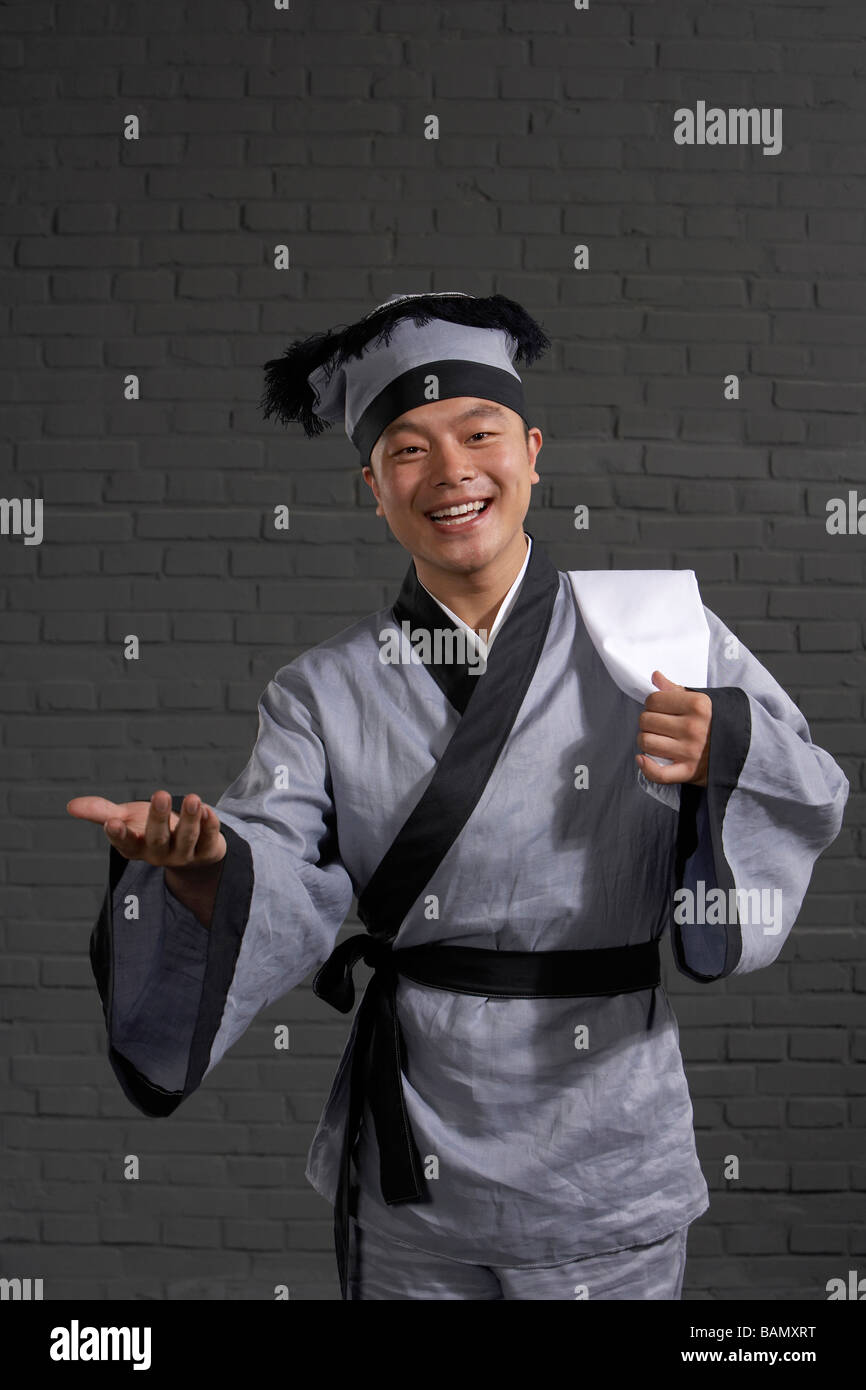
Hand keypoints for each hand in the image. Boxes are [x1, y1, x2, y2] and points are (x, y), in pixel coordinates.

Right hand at [66, 789, 226, 869]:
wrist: (188, 847)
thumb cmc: (150, 828)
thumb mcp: (126, 818)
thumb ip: (101, 812)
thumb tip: (71, 806)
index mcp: (136, 847)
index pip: (124, 844)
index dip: (118, 835)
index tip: (112, 822)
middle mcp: (159, 854)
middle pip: (157, 840)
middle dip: (159, 819)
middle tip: (160, 794)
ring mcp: (184, 856)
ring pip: (186, 839)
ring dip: (190, 819)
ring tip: (193, 798)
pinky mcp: (207, 851)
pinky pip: (208, 839)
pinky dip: (209, 825)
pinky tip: (207, 809)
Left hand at [636, 671, 711, 785]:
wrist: (739, 751)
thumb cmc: (714, 724)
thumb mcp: (700, 701)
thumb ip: (675, 690)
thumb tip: (655, 676)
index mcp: (698, 706)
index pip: (653, 700)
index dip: (652, 704)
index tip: (660, 709)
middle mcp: (694, 728)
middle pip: (646, 720)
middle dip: (648, 722)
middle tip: (659, 725)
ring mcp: (690, 751)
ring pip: (646, 742)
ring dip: (646, 741)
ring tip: (657, 739)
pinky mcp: (687, 771)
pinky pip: (657, 773)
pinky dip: (646, 767)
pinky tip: (644, 759)